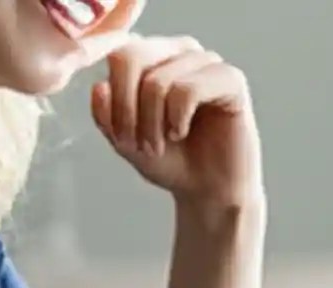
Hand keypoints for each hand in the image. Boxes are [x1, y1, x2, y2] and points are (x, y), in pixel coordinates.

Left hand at [91, 35, 262, 207]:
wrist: (208, 190)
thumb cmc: (171, 161)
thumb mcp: (124, 139)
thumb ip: (106, 113)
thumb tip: (101, 87)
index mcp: (153, 55)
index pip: (118, 53)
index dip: (113, 99)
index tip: (121, 138)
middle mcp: (180, 51)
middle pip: (133, 56)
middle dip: (128, 108)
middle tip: (138, 144)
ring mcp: (207, 63)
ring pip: (159, 80)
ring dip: (152, 122)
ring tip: (159, 145)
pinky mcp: (232, 81)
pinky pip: (189, 90)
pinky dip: (177, 118)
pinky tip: (181, 132)